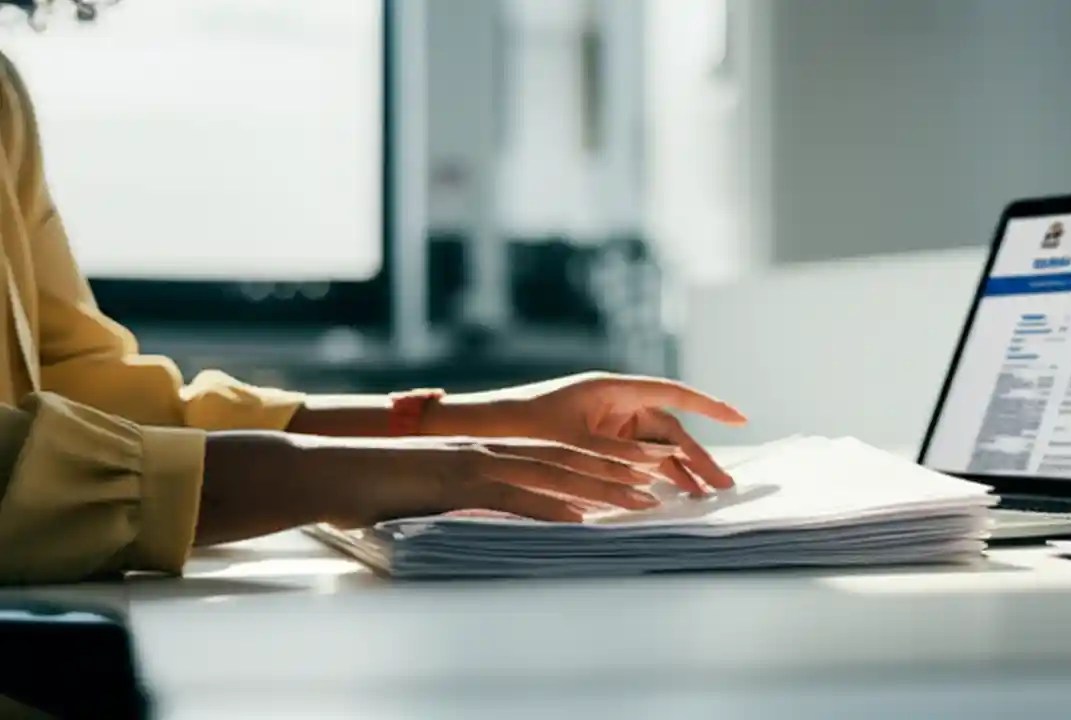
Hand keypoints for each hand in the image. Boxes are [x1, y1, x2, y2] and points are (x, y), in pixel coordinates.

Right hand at [196, 431, 666, 545]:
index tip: (640, 471)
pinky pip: (514, 495)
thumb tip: (502, 514)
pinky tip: (583, 516)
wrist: (333, 470)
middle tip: (662, 476)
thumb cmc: (379, 486)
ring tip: (643, 496)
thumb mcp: (437, 490)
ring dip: (601, 485)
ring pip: (552, 472)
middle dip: (618, 468)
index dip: (602, 461)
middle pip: (567, 458)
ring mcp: (476, 464)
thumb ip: (473, 497)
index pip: (557, 455)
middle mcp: (490, 451)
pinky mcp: (458, 482)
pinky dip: (551, 506)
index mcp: (488, 452)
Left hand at [426, 372, 747, 495]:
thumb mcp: (574, 442)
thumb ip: (620, 455)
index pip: (673, 395)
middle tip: (724, 486)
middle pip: (669, 430)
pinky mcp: (599, 443)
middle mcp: (616, 403)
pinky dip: (654, 476)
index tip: (741, 418)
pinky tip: (671, 496)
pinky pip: (636, 459)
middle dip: (698, 457)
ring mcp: (609, 424)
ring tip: (703, 497)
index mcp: (613, 389)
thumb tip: (664, 467)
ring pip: (655, 448)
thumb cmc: (524, 426)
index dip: (709, 407)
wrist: (485, 431)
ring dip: (678, 471)